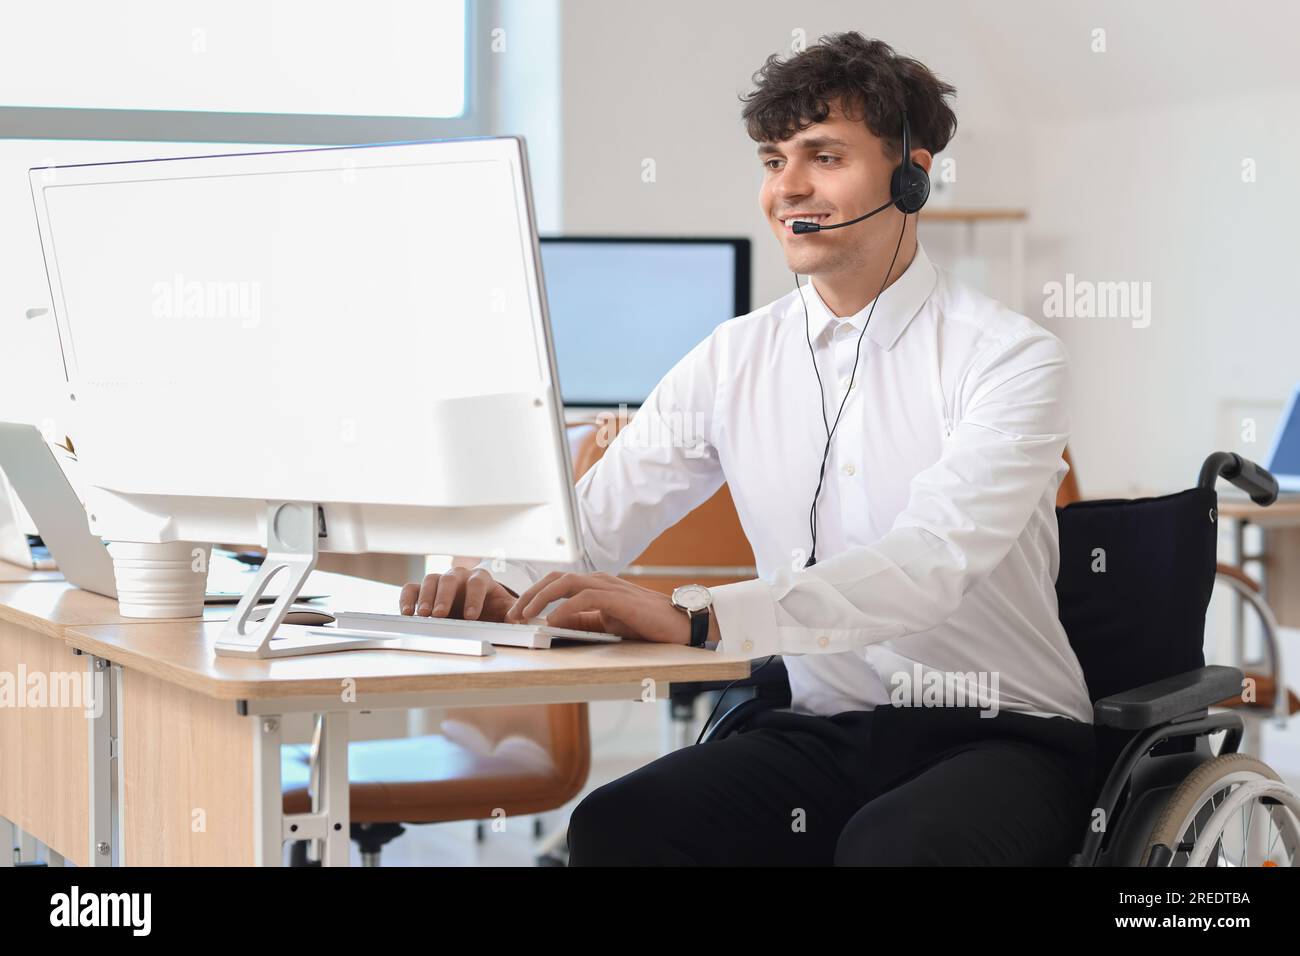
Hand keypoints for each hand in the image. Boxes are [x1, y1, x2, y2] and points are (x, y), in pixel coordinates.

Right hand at [398, 567, 516, 621]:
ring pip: (430, 580)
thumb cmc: (490, 605)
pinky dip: (407, 598)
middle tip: (440, 614)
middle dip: (445, 597)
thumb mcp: (504, 608)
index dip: (474, 598)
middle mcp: (459, 576)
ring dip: (426, 597)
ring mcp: (440, 581)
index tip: (471, 616)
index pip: (477, 582)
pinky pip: (412, 588)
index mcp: (481, 579)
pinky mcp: (425, 590)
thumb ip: (512, 612)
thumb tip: (518, 619)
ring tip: (424, 615)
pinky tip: (407, 612)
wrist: (477, 604)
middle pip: (450, 579)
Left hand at [506, 571, 695, 643]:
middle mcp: (599, 581)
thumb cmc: (647, 624)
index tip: (516, 613)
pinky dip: (564, 609)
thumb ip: (583, 623)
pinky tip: (551, 621)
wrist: (681, 624)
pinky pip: (584, 598)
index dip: (533, 595)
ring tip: (524, 615)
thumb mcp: (607, 625)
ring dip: (540, 598)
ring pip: (565, 583)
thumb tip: (554, 626)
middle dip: (528, 594)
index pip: (556, 583)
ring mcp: (609, 587)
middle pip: (555, 578)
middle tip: (511, 613)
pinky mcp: (618, 599)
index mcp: (595, 586)